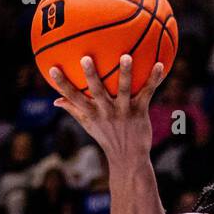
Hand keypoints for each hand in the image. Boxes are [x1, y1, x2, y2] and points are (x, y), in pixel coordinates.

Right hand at [49, 54, 165, 158]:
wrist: (128, 157)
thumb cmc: (106, 136)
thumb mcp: (88, 125)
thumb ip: (73, 110)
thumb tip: (56, 100)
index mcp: (92, 114)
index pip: (73, 98)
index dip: (62, 84)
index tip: (52, 68)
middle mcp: (106, 112)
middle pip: (97, 91)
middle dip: (91, 75)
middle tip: (85, 57)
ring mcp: (123, 111)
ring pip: (124, 90)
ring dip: (126, 73)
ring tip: (126, 56)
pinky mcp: (140, 112)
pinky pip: (147, 93)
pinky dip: (154, 79)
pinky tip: (160, 64)